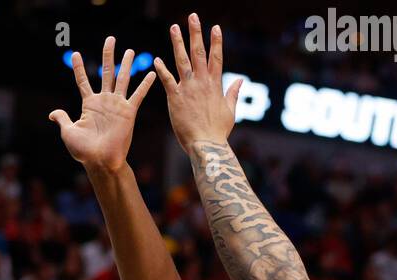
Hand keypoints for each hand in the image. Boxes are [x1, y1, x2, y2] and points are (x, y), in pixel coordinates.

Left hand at [49, 37, 155, 173]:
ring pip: (122, 79)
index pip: (83, 81)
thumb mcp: (69, 132)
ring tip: (129, 50)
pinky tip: (152, 73)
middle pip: (106, 72)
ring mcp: (117, 105)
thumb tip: (52, 114)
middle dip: (108, 55)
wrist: (101, 161)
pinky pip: (138, 95)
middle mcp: (104, 102)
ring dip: (126, 64)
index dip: (79, 68)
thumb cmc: (84, 151)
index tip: (74, 54)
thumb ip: (63, 119)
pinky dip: (145, 84)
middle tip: (110, 39)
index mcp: (89, 105)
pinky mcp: (129, 112)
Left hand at [153, 14, 241, 149]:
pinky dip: (162, 70)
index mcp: (215, 84)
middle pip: (198, 52)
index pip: (216, 57)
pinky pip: (167, 81)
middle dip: (196, 33)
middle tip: (192, 16)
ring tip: (174, 27)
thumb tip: (239, 81)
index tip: (215, 27)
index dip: (216, 41)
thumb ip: (233, 93)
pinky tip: (156, 59)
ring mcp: (188, 89)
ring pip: (182, 60)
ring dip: (178, 43)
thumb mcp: (230, 111)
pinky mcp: (175, 98)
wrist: (206, 145)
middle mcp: (201, 82)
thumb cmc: (218, 132)